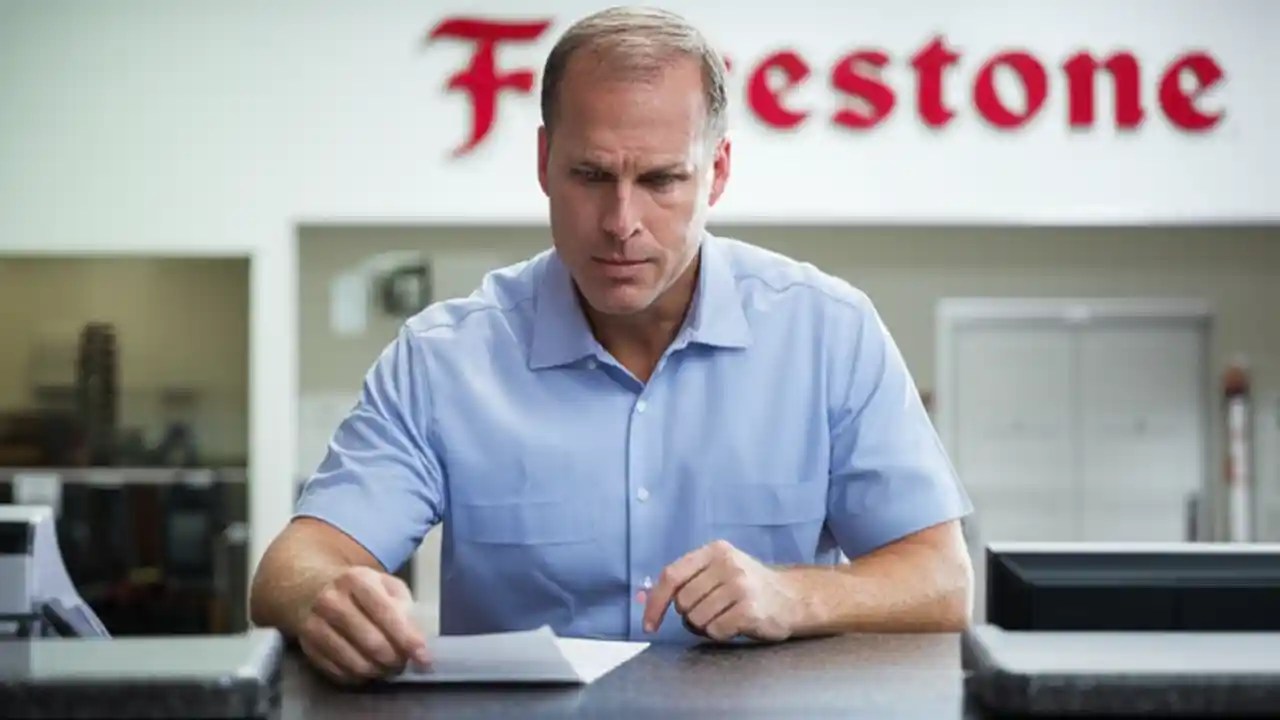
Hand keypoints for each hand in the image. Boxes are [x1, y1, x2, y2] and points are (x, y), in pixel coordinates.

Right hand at [298, 566, 430, 683]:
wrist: (310, 587)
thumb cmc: (358, 588)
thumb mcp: (384, 584)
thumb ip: (403, 605)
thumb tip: (415, 640)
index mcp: (357, 580)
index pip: (386, 613)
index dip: (408, 639)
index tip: (424, 657)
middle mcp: (333, 601)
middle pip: (372, 643)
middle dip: (394, 659)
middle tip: (403, 663)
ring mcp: (316, 625)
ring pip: (355, 662)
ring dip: (378, 671)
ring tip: (387, 667)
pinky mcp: (307, 646)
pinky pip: (338, 672)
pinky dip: (358, 676)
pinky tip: (367, 670)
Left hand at [642, 540, 802, 642]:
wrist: (793, 597)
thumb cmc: (749, 587)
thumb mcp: (721, 569)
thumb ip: (690, 578)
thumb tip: (649, 600)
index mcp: (715, 551)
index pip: (671, 575)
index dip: (655, 601)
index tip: (649, 623)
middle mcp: (727, 564)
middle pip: (682, 602)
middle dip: (690, 616)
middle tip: (710, 613)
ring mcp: (740, 586)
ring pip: (697, 619)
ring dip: (705, 626)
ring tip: (725, 617)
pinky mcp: (750, 609)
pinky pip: (715, 631)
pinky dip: (720, 634)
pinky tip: (735, 625)